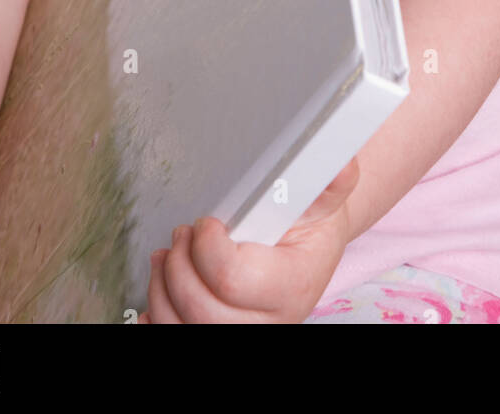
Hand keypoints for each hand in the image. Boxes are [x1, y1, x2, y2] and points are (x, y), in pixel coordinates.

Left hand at [139, 155, 358, 323]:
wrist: (309, 248)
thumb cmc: (310, 220)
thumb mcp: (322, 197)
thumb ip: (329, 180)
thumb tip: (341, 162)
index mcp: (294, 285)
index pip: (232, 279)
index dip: (208, 246)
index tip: (206, 222)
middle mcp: (272, 321)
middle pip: (202, 310)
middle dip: (180, 266)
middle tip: (182, 234)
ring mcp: (247, 332)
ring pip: (184, 327)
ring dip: (163, 288)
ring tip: (169, 256)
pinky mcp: (224, 334)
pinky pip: (177, 338)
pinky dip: (158, 319)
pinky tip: (158, 295)